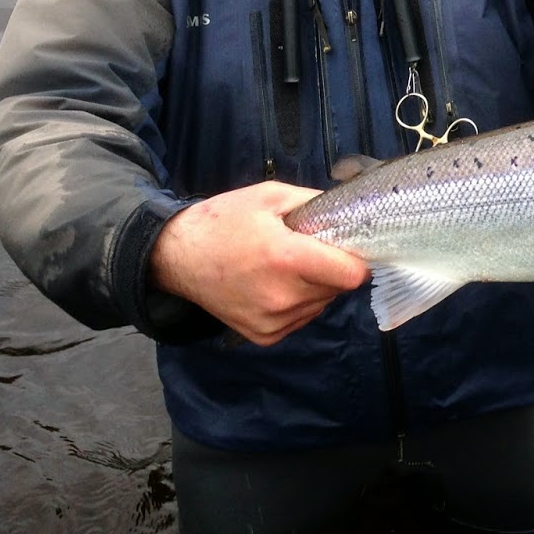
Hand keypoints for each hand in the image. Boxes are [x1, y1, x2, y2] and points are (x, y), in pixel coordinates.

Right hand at [149, 181, 369, 345]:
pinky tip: (274, 285)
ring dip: (315, 288)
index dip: (357, 260)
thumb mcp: (271, 196)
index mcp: (286, 258)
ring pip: (321, 305)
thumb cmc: (224, 221)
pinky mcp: (265, 336)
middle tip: (308, 251)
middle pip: (337, 288)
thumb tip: (352, 214)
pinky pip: (301, 318)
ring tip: (285, 268)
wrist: (177, 256)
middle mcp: (282, 297)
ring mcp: (273, 322)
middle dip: (332, 269)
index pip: (351, 274)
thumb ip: (315, 204)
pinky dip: (298, 303)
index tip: (349, 248)